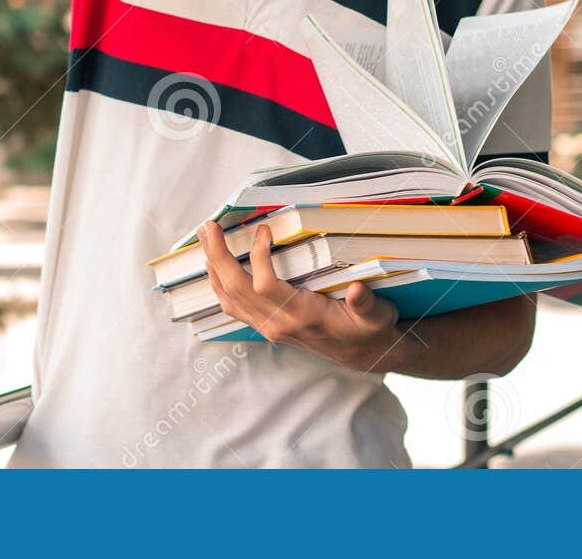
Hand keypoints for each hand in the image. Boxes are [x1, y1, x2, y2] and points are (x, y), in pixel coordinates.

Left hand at [198, 220, 403, 370]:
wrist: (362, 355)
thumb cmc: (368, 330)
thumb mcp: (376, 315)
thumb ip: (366, 304)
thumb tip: (359, 290)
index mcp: (302, 316)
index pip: (265, 286)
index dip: (258, 256)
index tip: (263, 229)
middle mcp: (279, 324)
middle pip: (236, 290)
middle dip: (218, 256)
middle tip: (208, 226)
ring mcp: (269, 327)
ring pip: (229, 299)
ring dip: (213, 267)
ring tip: (205, 238)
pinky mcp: (266, 326)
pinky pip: (233, 306)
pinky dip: (219, 284)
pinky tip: (216, 266)